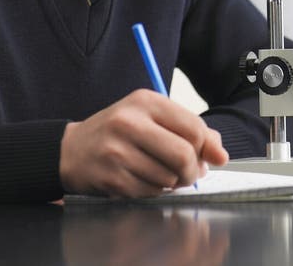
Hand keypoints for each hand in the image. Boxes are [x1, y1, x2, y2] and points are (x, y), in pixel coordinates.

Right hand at [59, 89, 227, 197]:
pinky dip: (155, 190)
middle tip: (190, 173)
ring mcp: (117, 151)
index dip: (206, 148)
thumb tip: (220, 155)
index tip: (207, 157)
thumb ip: (190, 130)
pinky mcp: (111, 178)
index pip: (193, 128)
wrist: (72, 149)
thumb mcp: (153, 117)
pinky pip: (150, 192)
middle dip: (193, 170)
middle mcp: (130, 123)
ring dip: (173, 182)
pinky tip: (144, 179)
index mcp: (146, 101)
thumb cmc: (120, 131)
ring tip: (162, 173)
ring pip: (168, 177)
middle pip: (183, 155)